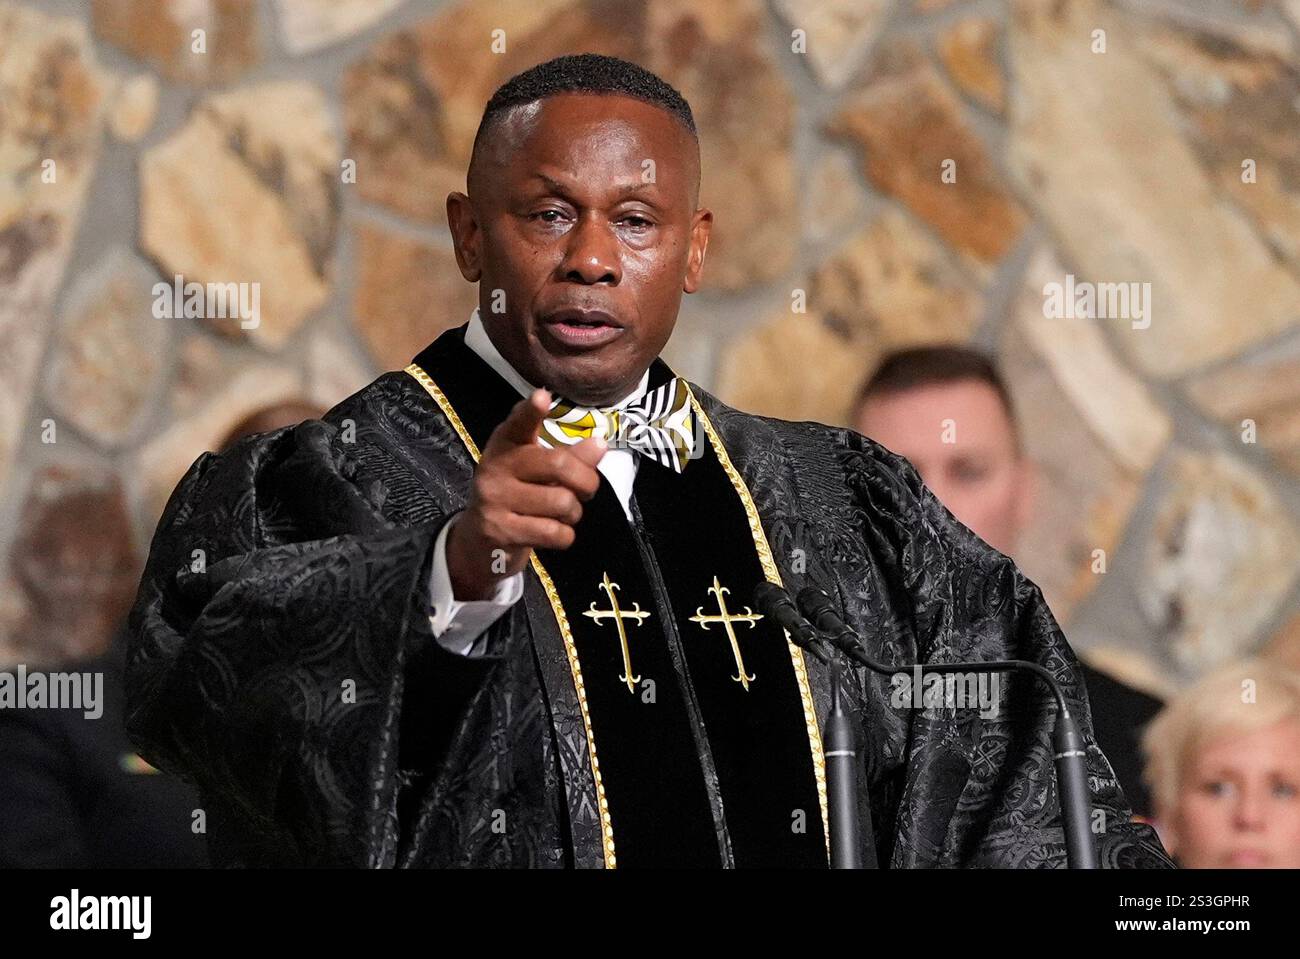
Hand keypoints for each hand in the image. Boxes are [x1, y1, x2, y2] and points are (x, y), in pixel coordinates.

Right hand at [446, 388, 605, 599]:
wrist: (482, 539)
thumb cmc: (519, 494)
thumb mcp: (538, 470)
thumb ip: (569, 456)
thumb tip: (598, 444)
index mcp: (506, 443)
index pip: (519, 423)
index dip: (531, 411)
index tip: (542, 396)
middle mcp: (496, 466)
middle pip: (559, 465)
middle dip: (587, 481)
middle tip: (586, 490)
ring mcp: (495, 499)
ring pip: (562, 502)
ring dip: (575, 512)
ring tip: (565, 513)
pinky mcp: (501, 530)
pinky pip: (554, 532)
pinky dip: (565, 536)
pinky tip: (554, 532)